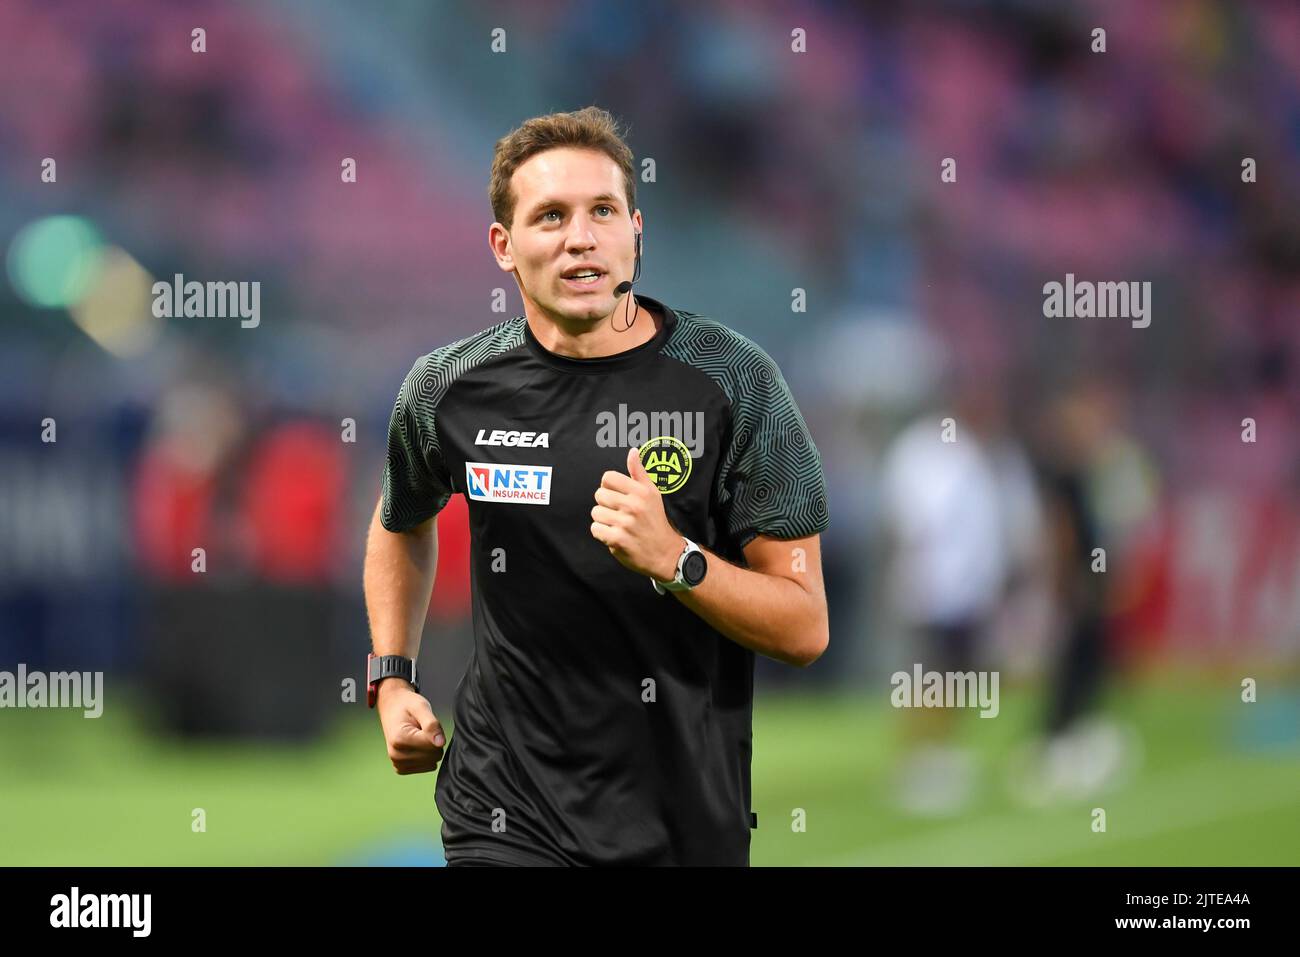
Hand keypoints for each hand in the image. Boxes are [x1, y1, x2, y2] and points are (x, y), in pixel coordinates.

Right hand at [376, 679, 445, 773]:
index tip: (426, 724)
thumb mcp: (421, 706)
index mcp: (400, 739)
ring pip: (432, 763)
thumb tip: (441, 743)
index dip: (437, 733)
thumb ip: (432, 724)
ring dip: (430, 748)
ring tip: (418, 735)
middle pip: (434, 756)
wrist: (391, 708)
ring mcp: (398, 764)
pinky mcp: (401, 769)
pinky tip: (417, 745)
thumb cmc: (406, 706)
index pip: (434, 746)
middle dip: (434, 741)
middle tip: (422, 729)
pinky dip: (426, 756)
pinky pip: (427, 767)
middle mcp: (396, 755)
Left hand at [590, 446, 682, 581]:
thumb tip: (632, 451)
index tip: (617, 496)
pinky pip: (595, 529)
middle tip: (618, 513)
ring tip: (617, 525)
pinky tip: (614, 535)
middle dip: (606, 504)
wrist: (665, 553)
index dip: (609, 487)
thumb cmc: (655, 521)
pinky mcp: (617, 540)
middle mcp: (633, 506)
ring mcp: (625, 523)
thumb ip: (639, 473)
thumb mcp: (652, 494)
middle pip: (599, 495)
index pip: (608, 478)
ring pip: (595, 513)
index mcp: (641, 492)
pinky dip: (602, 533)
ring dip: (603, 520)